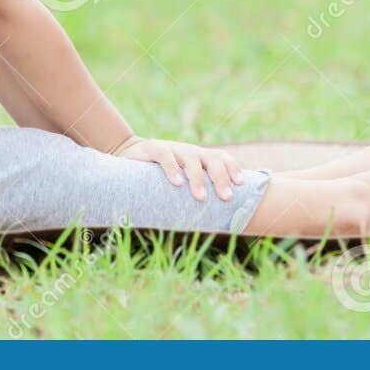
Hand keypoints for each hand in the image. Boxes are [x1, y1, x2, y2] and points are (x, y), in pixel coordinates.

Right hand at [113, 136, 246, 201]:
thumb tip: (213, 221)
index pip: (220, 157)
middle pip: (211, 158)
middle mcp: (189, 151)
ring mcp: (172, 148)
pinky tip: (176, 183)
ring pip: (191, 158)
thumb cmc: (159, 175)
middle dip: (221, 178)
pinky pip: (165, 155)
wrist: (129, 155)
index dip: (232, 168)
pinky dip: (172, 169)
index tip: (241, 184)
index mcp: (198, 157)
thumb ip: (192, 192)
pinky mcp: (152, 148)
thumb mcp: (179, 179)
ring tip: (201, 197)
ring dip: (198, 178)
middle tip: (226, 198)